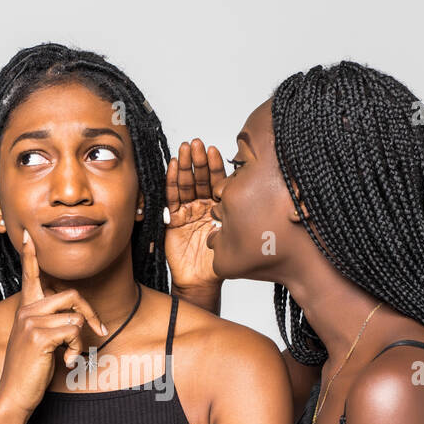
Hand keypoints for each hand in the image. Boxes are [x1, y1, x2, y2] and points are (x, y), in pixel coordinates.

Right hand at [0, 228, 107, 416]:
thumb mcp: (43, 342)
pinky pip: (73, 331)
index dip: (31, 255)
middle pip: (72, 295)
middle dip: (91, 314)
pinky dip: (76, 349)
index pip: (30, 276)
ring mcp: (30, 321)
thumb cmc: (31, 370)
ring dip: (80, 340)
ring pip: (76, 317)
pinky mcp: (38, 335)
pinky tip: (66, 361)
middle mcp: (27, 310)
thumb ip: (55, 325)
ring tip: (70, 356)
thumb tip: (79, 320)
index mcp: (26, 309)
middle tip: (100, 332)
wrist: (15, 394)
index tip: (29, 235)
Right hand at [164, 139, 226, 294]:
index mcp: (218, 207)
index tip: (213, 149)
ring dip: (185, 166)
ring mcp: (187, 211)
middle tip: (196, 143)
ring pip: (186, 184)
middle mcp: (203, 206)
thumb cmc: (218, 261)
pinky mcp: (173, 219)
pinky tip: (174, 166)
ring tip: (184, 149)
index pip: (217, 182)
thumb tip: (251, 191)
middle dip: (198, 160)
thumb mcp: (232, 234)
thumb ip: (234, 215)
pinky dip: (172, 182)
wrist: (201, 279)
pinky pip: (172, 198)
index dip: (214, 166)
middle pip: (200, 179)